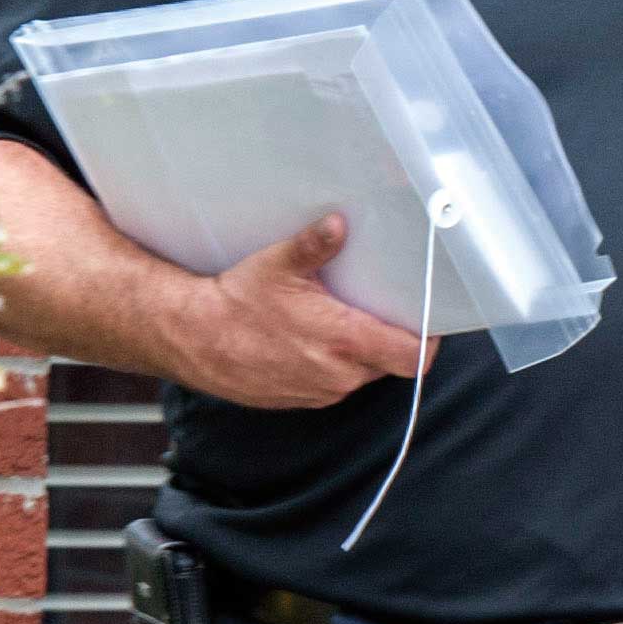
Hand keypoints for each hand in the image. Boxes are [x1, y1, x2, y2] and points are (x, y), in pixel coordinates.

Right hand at [166, 213, 433, 409]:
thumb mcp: (278, 264)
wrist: (192, 338)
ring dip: (360, 353)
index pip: (414, 357)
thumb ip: (315, 244)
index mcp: (345, 341)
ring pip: (362, 374)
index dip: (429, 341)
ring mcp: (321, 391)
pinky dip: (334, 365)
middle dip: (390, 339)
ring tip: (344, 322)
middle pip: (390, 363)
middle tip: (381, 309)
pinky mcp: (302, 400)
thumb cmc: (236, 301)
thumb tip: (339, 223)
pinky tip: (316, 341)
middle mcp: (339, 374)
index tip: (429, 320)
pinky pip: (335, 384)